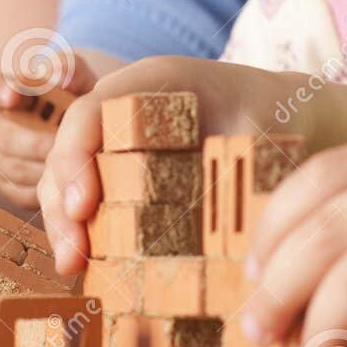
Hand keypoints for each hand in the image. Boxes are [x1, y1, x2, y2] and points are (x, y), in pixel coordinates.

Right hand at [0, 55, 99, 208]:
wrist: (83, 129)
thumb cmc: (77, 97)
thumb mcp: (77, 77)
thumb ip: (70, 70)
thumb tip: (63, 78)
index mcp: (8, 93)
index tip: (13, 95)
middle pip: (3, 137)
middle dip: (35, 142)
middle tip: (64, 144)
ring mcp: (0, 158)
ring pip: (14, 168)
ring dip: (43, 167)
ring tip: (74, 164)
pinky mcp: (10, 186)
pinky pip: (21, 193)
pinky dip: (45, 190)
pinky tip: (68, 183)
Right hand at [37, 57, 320, 274]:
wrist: (284, 115)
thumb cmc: (276, 115)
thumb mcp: (262, 127)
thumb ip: (245, 159)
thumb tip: (239, 220)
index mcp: (150, 82)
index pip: (92, 111)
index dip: (77, 157)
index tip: (84, 207)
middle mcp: (123, 107)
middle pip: (69, 146)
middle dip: (61, 200)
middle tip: (72, 254)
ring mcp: (117, 139)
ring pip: (67, 174)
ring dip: (62, 220)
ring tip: (72, 265)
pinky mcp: (120, 173)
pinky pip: (85, 196)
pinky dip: (78, 228)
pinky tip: (84, 264)